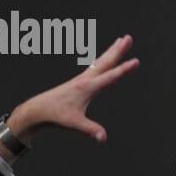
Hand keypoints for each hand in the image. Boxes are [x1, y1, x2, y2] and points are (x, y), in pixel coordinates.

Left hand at [7, 35, 139, 145]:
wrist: (39, 109)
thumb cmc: (56, 115)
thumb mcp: (74, 124)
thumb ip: (91, 129)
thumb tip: (103, 138)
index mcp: (87, 87)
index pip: (110, 77)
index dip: (124, 70)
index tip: (136, 61)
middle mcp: (86, 79)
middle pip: (106, 62)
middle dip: (118, 50)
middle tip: (128, 38)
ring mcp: (82, 79)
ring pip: (101, 62)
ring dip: (112, 51)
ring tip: (121, 41)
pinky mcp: (80, 82)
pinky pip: (96, 67)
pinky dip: (104, 60)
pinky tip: (106, 59)